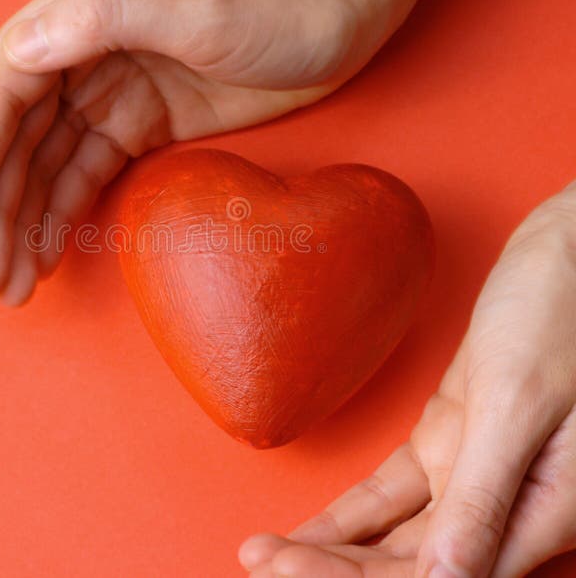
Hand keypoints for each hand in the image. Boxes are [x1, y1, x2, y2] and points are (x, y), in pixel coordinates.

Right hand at [0, 0, 400, 304]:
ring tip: (7, 287)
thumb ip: (108, 18)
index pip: (2, 88)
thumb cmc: (280, 1)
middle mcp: (80, 45)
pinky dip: (60, 216)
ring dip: (20, 225)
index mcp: (79, 6)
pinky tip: (46, 258)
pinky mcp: (137, 122)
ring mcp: (107, 87)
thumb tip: (19, 50)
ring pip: (44, 165)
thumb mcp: (202, 4)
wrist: (340, 16)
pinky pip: (84, 174)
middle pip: (14, 137)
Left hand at [239, 181, 575, 576]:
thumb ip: (484, 494)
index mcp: (538, 515)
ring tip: (265, 550)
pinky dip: (352, 512)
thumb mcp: (518, 402)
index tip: (286, 572)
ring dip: (333, 547)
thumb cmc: (563, 313)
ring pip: (397, 535)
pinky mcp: (452, 441)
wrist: (565, 257)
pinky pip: (396, 490)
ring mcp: (473, 474)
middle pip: (408, 566)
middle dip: (329, 569)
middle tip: (257, 560)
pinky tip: (307, 528)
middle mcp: (505, 509)